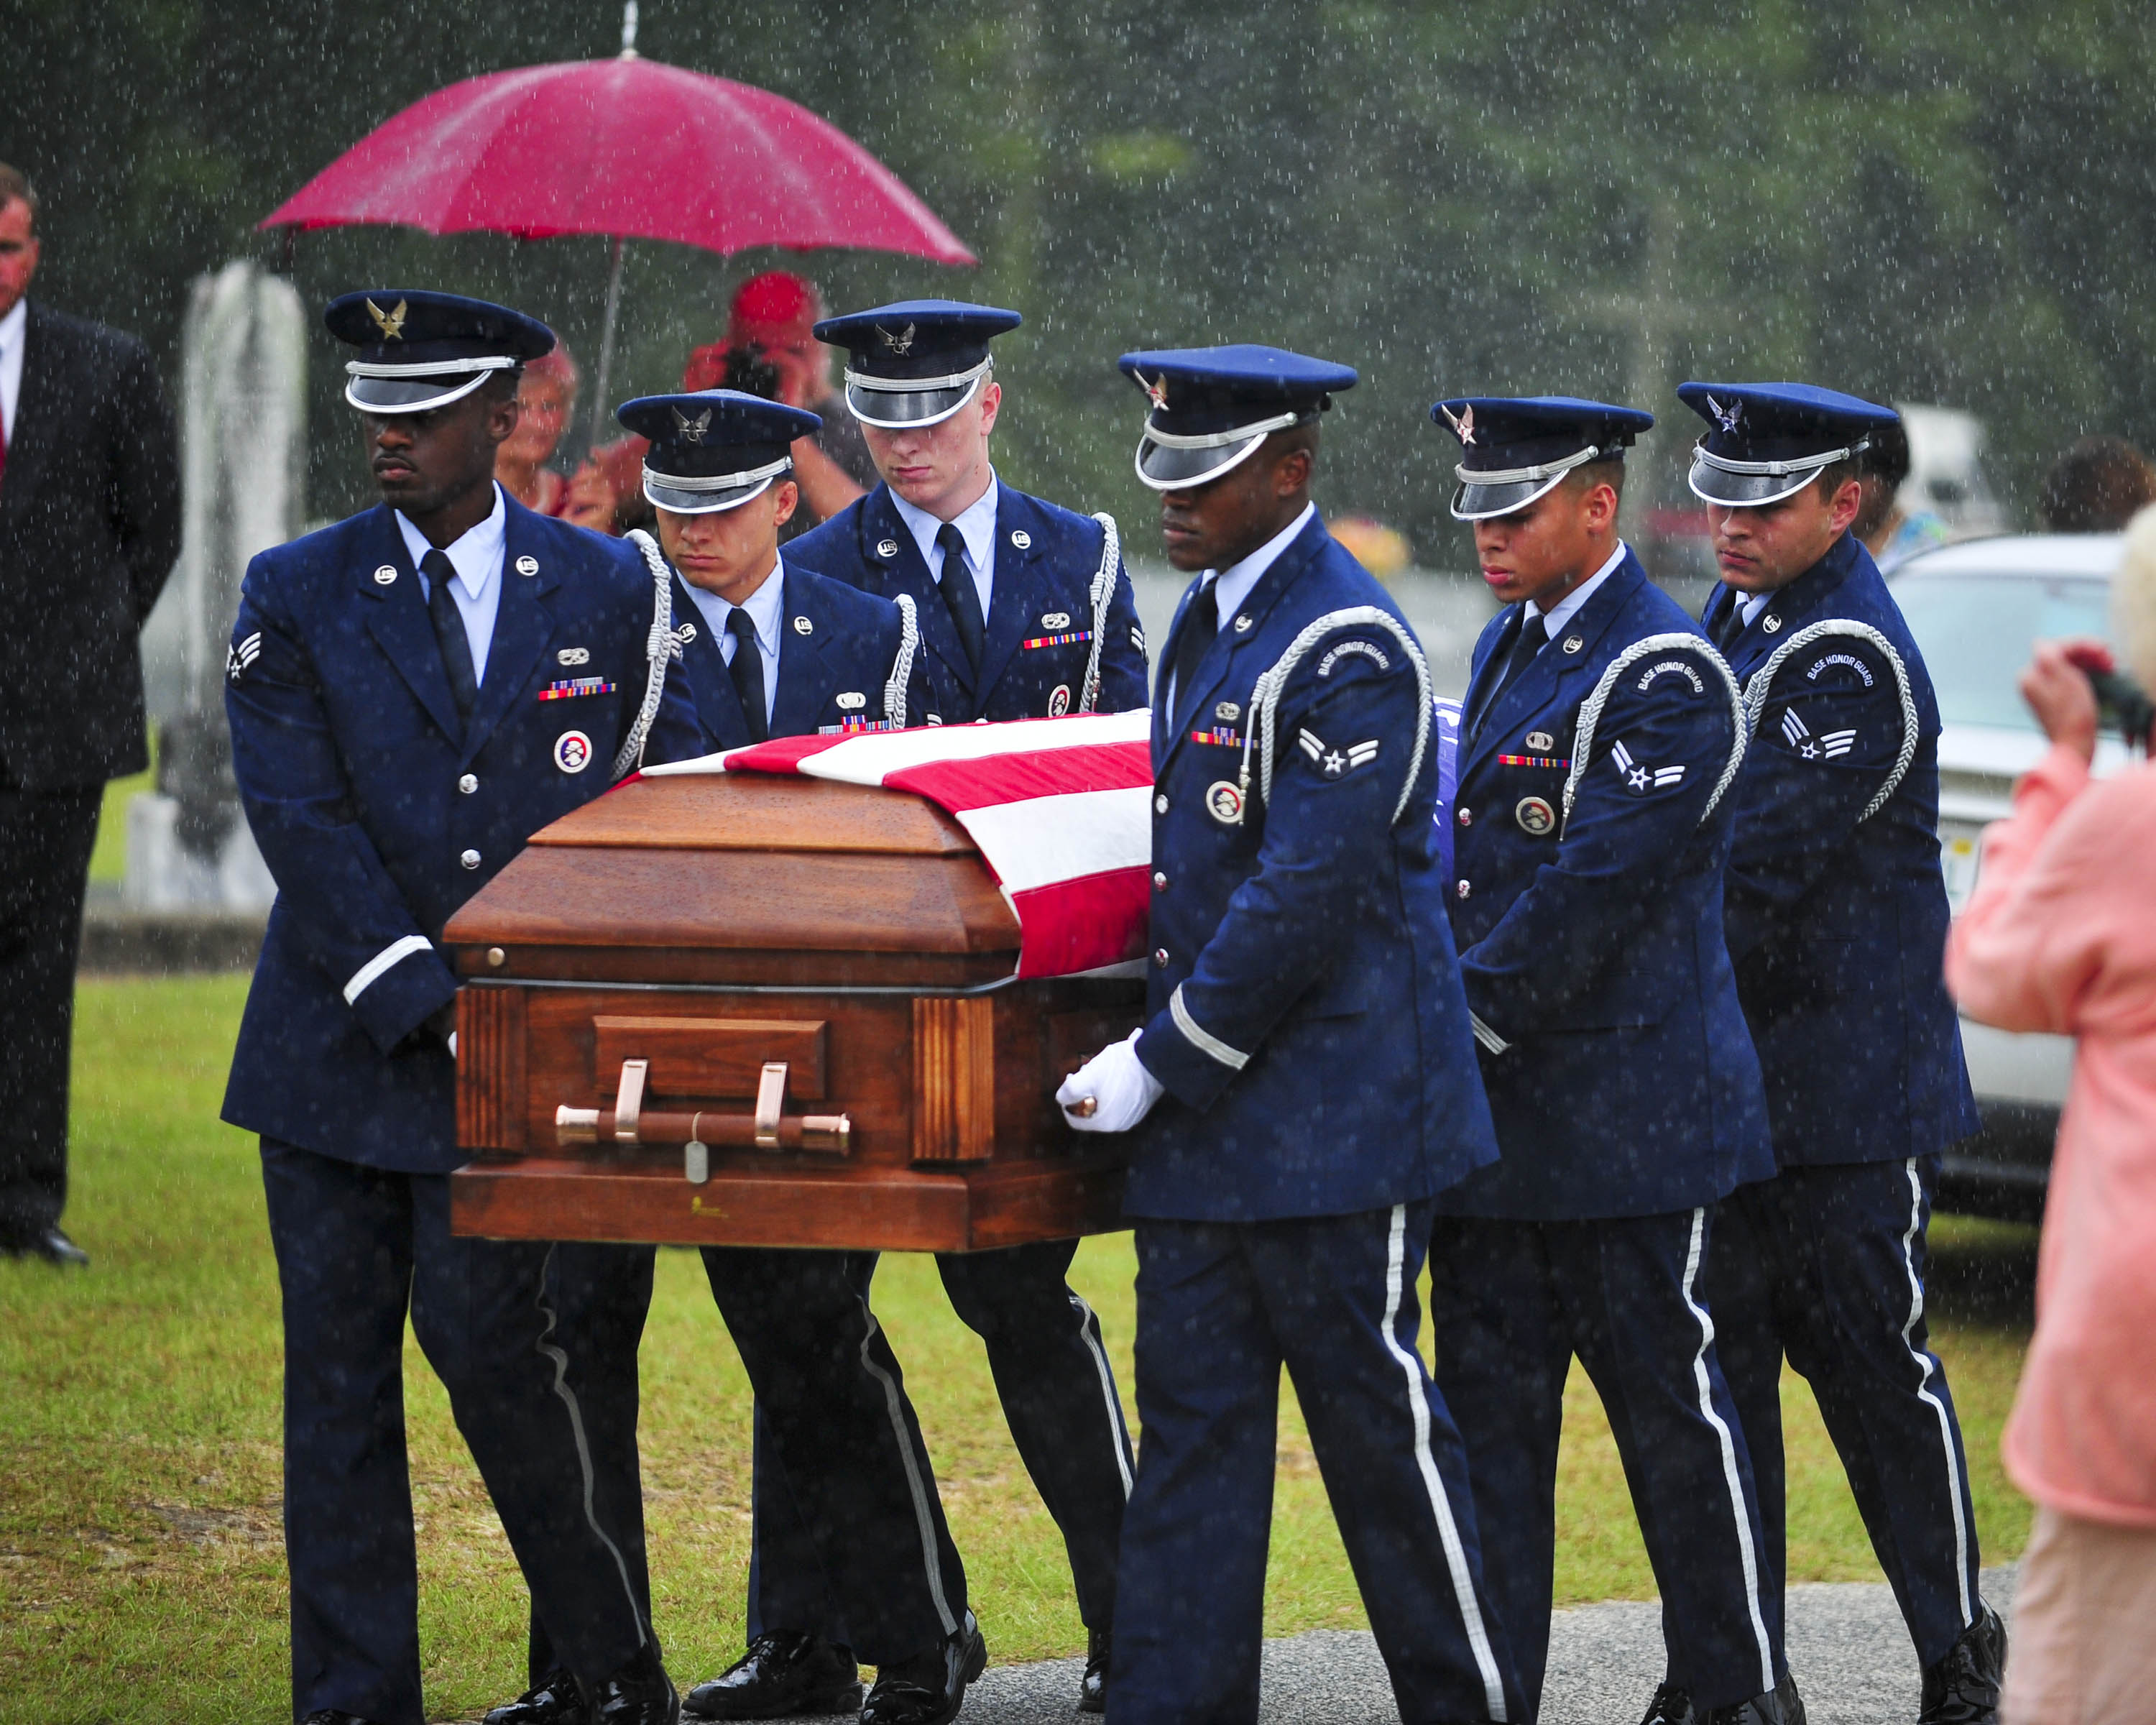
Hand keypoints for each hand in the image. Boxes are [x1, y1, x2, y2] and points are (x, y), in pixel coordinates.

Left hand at [1057, 1031, 1164, 1132]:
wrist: (1155, 1059)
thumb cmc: (1120, 1068)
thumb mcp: (1088, 1076)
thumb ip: (1069, 1090)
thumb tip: (1061, 1098)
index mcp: (1105, 1122)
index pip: (1076, 1121)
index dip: (1068, 1102)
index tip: (1070, 1082)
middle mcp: (1120, 1125)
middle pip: (1091, 1111)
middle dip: (1084, 1092)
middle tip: (1085, 1071)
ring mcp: (1133, 1116)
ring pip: (1105, 1105)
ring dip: (1098, 1089)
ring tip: (1100, 1069)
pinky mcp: (1142, 1106)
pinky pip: (1120, 1101)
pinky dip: (1113, 1090)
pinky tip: (1116, 1073)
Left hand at [2019, 637, 2112, 761]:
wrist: (2074, 745)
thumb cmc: (2072, 713)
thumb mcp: (2062, 678)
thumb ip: (2048, 656)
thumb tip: (2040, 641)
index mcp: (2031, 675)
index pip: (2057, 647)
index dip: (2082, 645)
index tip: (2104, 650)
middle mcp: (2034, 681)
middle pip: (2064, 655)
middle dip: (2089, 653)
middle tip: (2110, 659)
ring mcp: (2045, 690)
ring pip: (2071, 665)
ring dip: (2092, 662)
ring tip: (2110, 666)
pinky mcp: (2058, 699)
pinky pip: (2073, 677)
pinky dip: (2089, 673)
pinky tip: (2104, 674)